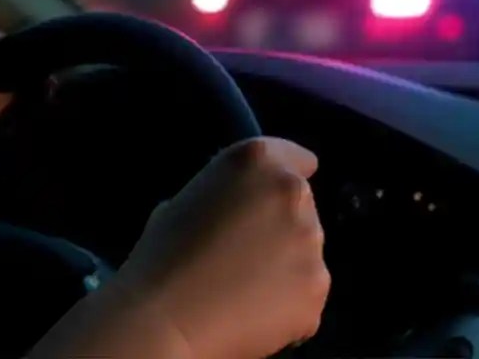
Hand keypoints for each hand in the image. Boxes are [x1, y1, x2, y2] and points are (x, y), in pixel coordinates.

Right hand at [118, 138, 329, 358]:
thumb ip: (223, 196)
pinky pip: (307, 292)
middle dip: (280, 227)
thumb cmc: (161, 257)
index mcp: (258, 162)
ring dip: (287, 264)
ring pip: (307, 251)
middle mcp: (292, 193)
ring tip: (245, 288)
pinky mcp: (317, 286)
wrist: (164, 319)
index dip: (286, 179)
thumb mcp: (185, 201)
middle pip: (301, 208)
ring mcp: (310, 241)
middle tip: (245, 254)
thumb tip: (233, 211)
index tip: (276, 198)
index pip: (297, 158)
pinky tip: (254, 311)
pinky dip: (289, 302)